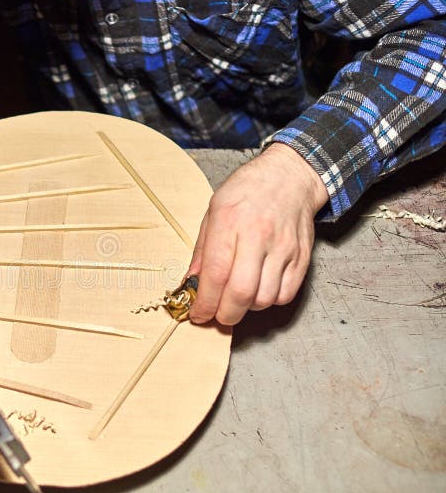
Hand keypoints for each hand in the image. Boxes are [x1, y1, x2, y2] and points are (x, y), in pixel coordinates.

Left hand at [187, 143, 328, 324]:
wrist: (289, 176)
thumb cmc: (247, 192)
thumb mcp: (213, 212)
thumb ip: (201, 251)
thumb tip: (191, 284)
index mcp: (229, 222)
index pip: (215, 274)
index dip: (204, 302)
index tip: (198, 314)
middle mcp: (257, 236)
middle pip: (241, 293)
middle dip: (225, 314)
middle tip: (217, 315)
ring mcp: (283, 248)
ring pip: (264, 298)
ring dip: (247, 308)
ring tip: (238, 298)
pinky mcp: (301, 257)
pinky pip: (285, 294)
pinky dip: (269, 301)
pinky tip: (259, 289)